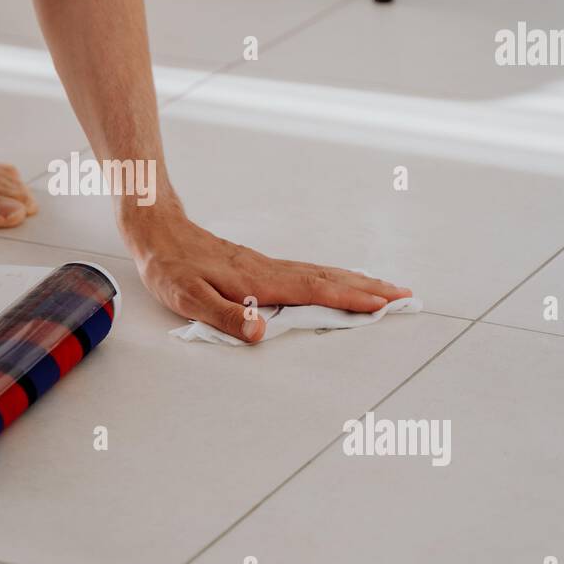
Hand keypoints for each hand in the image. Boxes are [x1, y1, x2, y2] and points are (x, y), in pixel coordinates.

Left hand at [122, 210, 412, 343]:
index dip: (350, 299)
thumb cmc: (170, 267)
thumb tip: (259, 333)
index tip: (384, 304)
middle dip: (368, 288)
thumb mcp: (186, 298)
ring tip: (386, 289)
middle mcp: (269, 270)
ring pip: (321, 273)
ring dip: (356, 280)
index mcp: (257, 281)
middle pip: (328, 278)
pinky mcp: (259, 265)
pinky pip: (307, 272)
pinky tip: (338, 282)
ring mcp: (266, 265)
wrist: (158, 230)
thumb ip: (223, 316)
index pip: (314, 291)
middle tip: (406, 295)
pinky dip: (332, 277)